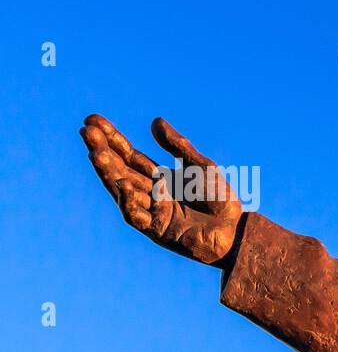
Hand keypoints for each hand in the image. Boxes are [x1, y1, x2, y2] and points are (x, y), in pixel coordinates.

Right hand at [81, 115, 242, 265]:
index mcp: (161, 176)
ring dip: (108, 172)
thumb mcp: (200, 166)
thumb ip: (178, 146)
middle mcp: (152, 193)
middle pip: (121, 169)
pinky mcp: (156, 230)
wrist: (237, 231)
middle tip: (85, 132)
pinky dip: (129, 201)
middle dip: (102, 151)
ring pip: (122, 190)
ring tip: (95, 153)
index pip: (130, 155)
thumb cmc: (221, 199)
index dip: (112, 139)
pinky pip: (136, 216)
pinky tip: (124, 184)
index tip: (92, 120)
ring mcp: (151, 211)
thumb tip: (154, 122)